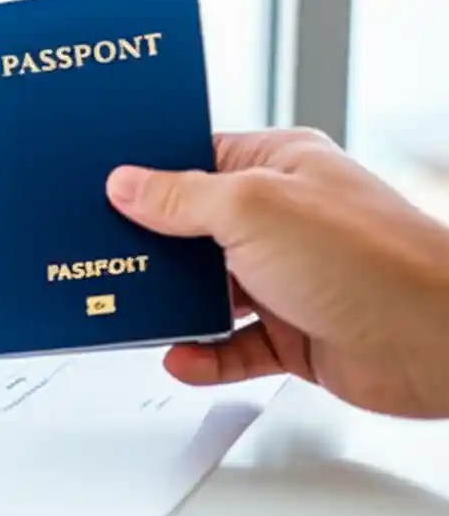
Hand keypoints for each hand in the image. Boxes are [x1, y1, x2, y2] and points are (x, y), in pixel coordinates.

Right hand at [105, 128, 448, 418]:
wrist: (441, 341)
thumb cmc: (371, 258)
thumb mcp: (252, 209)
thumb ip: (180, 198)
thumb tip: (126, 185)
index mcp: (278, 165)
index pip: (196, 160)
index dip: (148, 174)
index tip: (100, 187)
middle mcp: (283, 218)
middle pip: (193, 230)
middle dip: (150, 246)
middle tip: (104, 253)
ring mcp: (288, 277)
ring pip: (207, 291)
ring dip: (173, 305)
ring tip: (133, 309)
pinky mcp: (295, 333)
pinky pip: (232, 345)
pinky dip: (203, 355)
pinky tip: (180, 356)